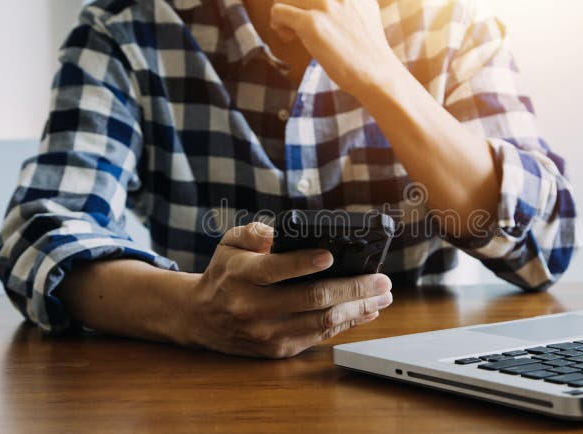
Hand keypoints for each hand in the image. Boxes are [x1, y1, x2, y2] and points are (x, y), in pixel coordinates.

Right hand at [182, 222, 392, 357]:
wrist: (200, 318)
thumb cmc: (225, 274)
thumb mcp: (229, 244)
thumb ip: (253, 232)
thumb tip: (280, 233)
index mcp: (242, 276)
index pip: (276, 269)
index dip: (305, 262)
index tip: (331, 255)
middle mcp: (254, 307)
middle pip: (312, 299)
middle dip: (353, 288)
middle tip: (381, 280)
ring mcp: (267, 333)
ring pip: (322, 322)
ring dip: (358, 309)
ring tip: (382, 297)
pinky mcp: (277, 350)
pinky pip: (319, 337)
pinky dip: (346, 324)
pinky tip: (365, 312)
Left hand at [271, 0, 399, 96]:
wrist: (375, 72)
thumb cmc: (366, 46)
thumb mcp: (363, 5)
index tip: (297, 1)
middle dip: (287, 2)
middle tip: (293, 22)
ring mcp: (325, 5)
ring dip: (281, 15)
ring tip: (292, 32)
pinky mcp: (312, 23)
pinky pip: (278, 12)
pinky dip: (277, 25)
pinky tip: (289, 37)